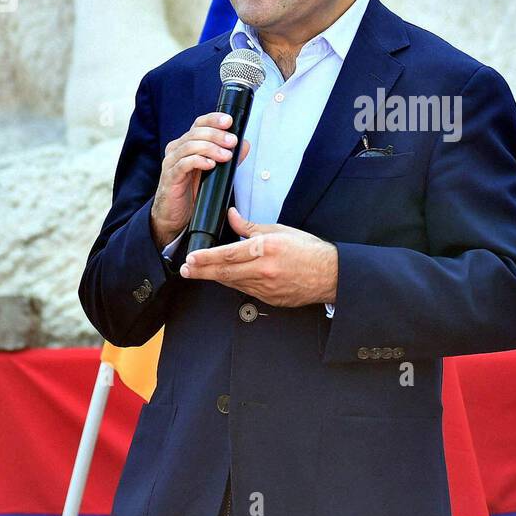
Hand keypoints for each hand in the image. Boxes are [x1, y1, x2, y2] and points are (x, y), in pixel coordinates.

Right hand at [151, 113, 250, 247]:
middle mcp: (177, 149)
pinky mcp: (170, 176)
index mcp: (187, 144)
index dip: (213, 120)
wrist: (174, 215)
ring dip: (210, 148)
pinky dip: (198, 161)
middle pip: (196, 133)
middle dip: (216, 135)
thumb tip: (244, 144)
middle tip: (232, 141)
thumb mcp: (214, 171)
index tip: (229, 121)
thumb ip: (228, 157)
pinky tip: (210, 164)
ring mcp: (172, 162)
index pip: (199, 124)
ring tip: (225, 155)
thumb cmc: (192, 190)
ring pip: (190, 146)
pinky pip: (183, 164)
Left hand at [180, 206, 337, 307]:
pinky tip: (225, 279)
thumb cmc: (308, 250)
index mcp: (266, 249)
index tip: (192, 258)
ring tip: (199, 273)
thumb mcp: (279, 230)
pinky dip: (233, 284)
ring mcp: (266, 287)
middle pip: (224, 273)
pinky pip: (245, 291)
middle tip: (186, 270)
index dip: (207, 257)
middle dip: (202, 271)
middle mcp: (263, 270)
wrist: (329, 274)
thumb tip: (232, 216)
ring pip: (232, 283)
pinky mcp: (269, 299)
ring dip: (215, 278)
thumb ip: (250, 227)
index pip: (228, 254)